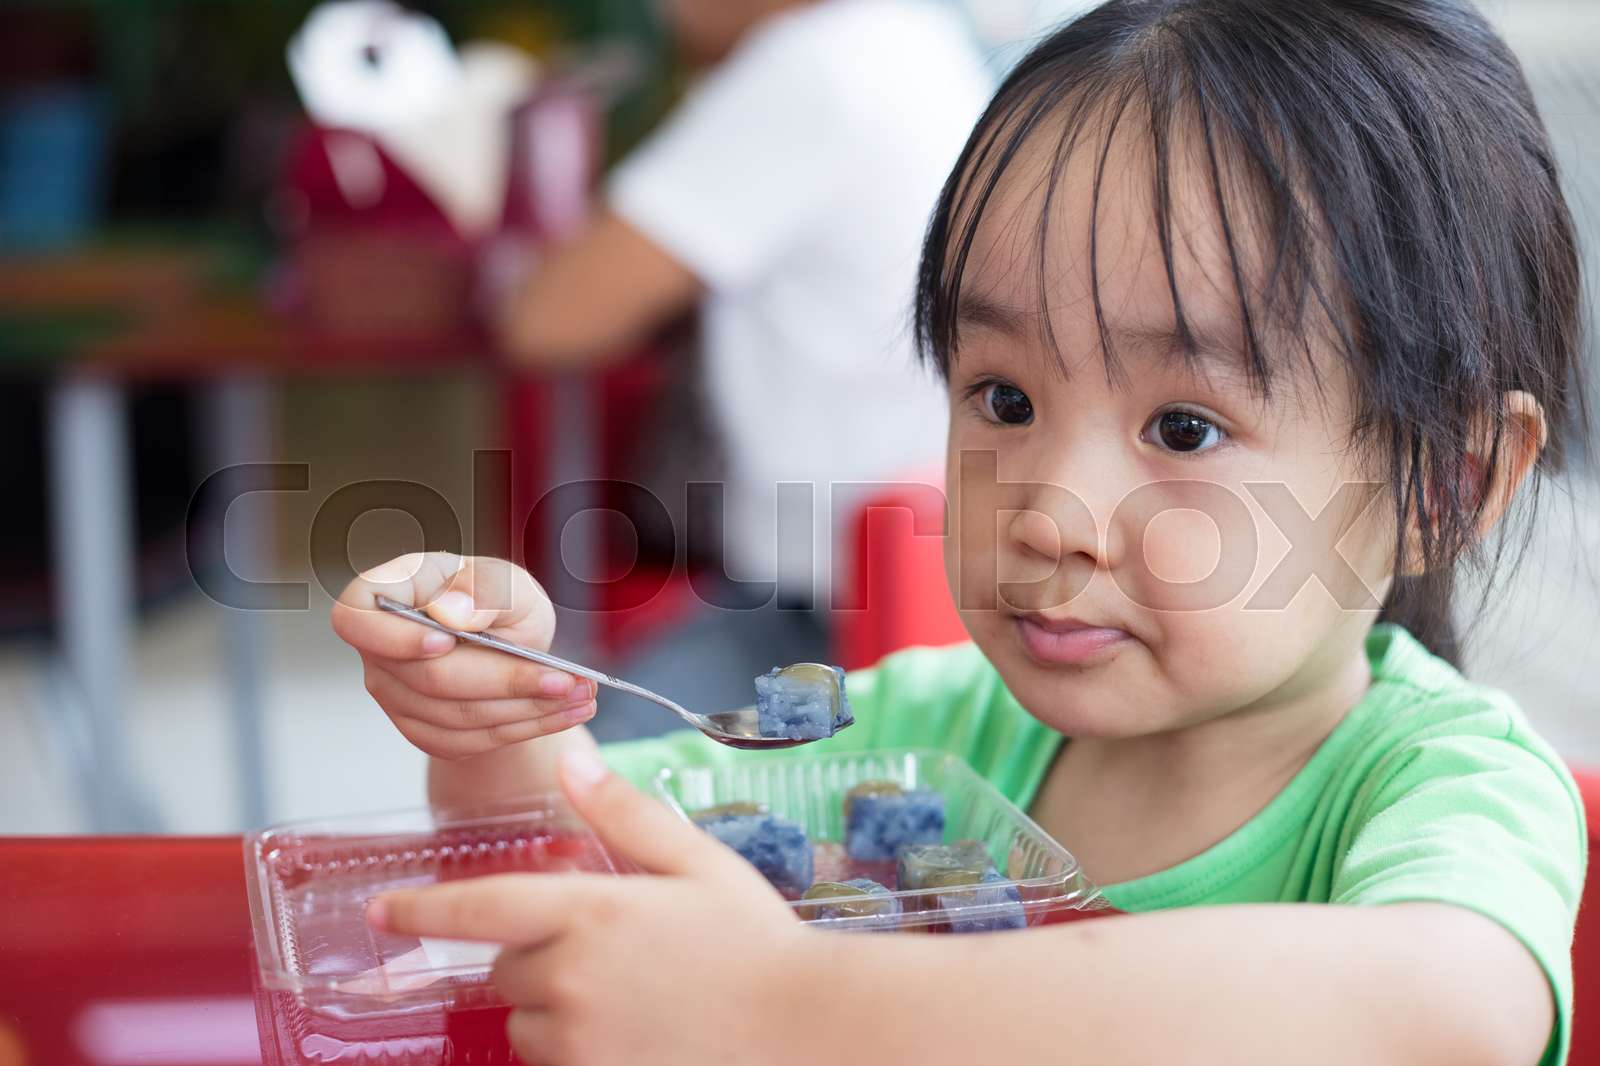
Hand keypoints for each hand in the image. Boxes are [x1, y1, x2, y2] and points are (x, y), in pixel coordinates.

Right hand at [331, 552, 597, 759]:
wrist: (509, 641)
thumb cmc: (496, 599)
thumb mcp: (504, 580)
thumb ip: (482, 589)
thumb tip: (453, 613)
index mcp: (388, 592)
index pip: (357, 619)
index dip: (395, 638)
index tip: (445, 642)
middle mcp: (380, 648)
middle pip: (430, 679)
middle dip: (506, 681)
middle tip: (567, 679)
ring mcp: (396, 694)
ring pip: (456, 717)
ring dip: (526, 711)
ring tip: (582, 696)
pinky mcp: (423, 729)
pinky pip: (469, 741)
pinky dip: (522, 730)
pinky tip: (562, 714)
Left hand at [368, 749, 822, 1065]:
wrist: (803, 1029)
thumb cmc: (756, 944)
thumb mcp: (697, 861)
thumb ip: (624, 814)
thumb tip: (575, 762)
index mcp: (591, 912)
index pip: (479, 908)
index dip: (422, 910)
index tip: (382, 912)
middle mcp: (571, 979)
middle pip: (505, 967)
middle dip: (538, 954)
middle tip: (611, 949)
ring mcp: (578, 1039)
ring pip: (526, 1020)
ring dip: (555, 1006)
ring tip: (631, 996)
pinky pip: (553, 1062)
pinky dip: (575, 1046)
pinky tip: (633, 1031)